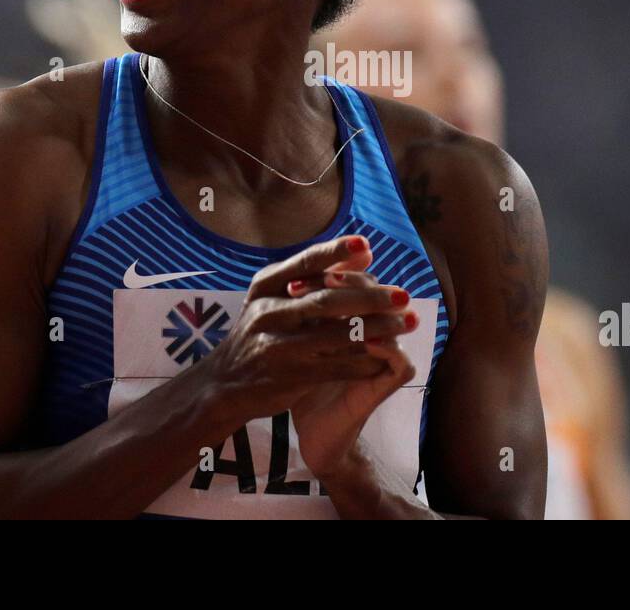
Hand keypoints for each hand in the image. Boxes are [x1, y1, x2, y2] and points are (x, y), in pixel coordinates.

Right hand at [200, 235, 409, 423]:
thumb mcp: (276, 297)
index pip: (305, 263)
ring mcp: (277, 346)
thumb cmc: (260, 332)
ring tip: (406, 324)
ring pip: (337, 335)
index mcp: (264, 286)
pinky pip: (336, 367)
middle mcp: (268, 313)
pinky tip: (386, 357)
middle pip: (328, 300)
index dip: (337, 253)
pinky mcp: (289, 376)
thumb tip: (365, 252)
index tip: (368, 246)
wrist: (224, 383)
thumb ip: (316, 275)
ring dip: (377, 329)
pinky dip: (364, 361)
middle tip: (403, 295)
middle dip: (371, 297)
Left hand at [285, 266, 418, 478]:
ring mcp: (385, 357)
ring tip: (346, 304)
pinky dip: (389, 350)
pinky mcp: (390, 384)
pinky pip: (401, 362)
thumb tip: (290, 279)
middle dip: (353, 282)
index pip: (353, 281)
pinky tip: (370, 341)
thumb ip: (302, 317)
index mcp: (353, 316)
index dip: (331, 275)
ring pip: (394, 322)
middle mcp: (374, 331)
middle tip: (328, 280)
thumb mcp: (298, 346)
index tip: (296, 281)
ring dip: (372, 309)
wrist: (314, 430)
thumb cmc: (302, 382)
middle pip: (376, 293)